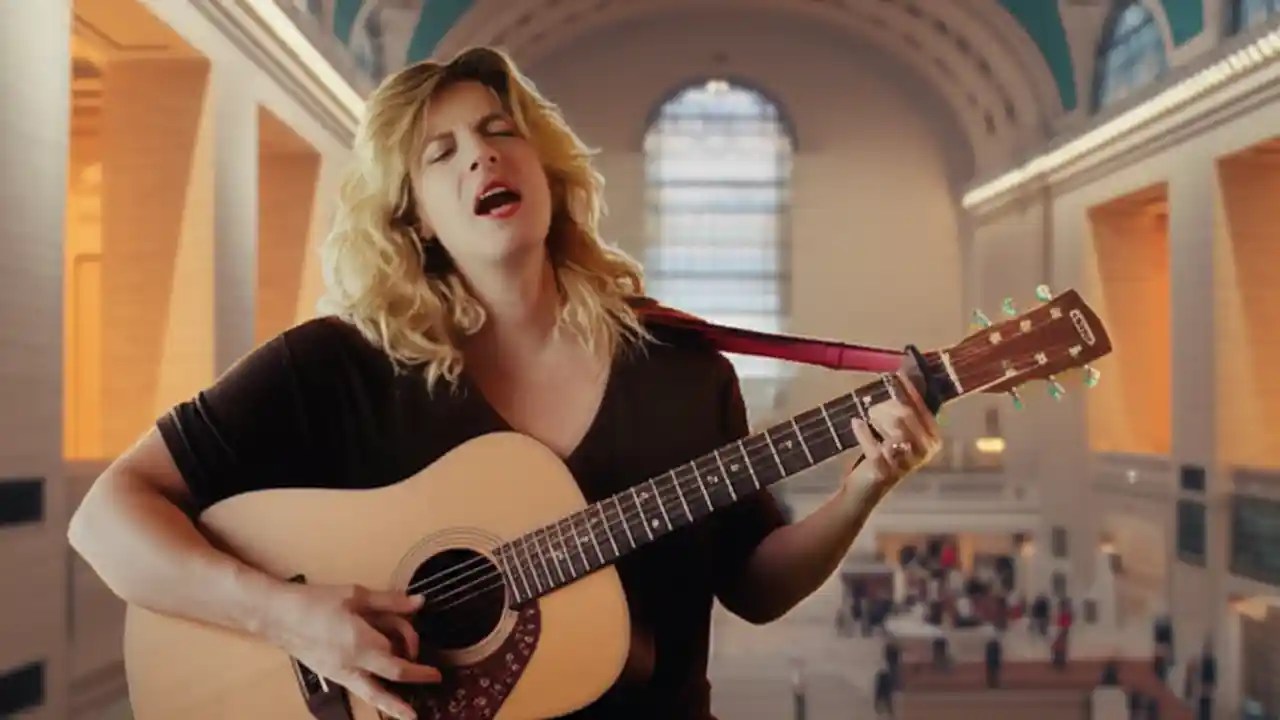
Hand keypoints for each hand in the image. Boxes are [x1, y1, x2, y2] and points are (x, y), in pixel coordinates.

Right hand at [262, 583, 439, 719]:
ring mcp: (340, 672)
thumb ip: (390, 602)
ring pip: (372, 694)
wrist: (278, 616)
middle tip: (434, 680)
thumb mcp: (356, 595)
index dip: (418, 665)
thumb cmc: (316, 601)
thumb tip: (419, 603)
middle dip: (414, 680)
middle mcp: (351, 662)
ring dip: (392, 705)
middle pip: (389, 679)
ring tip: (409, 716)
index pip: (397, 657)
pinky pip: (359, 688)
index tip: (435, 669)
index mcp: (360, 641)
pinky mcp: (331, 674)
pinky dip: (374, 696)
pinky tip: (382, 700)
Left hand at [845, 372, 942, 494]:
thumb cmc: (886, 455)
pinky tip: (856, 422)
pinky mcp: (885, 472)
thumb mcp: (900, 432)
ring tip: (868, 417)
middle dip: (887, 406)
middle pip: (906, 415)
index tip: (897, 375)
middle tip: (874, 407)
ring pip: (893, 429)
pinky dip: (863, 432)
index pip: (922, 408)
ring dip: (877, 418)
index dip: (909, 391)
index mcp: (933, 440)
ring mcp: (906, 463)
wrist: (868, 488)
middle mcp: (924, 452)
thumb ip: (906, 409)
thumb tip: (904, 373)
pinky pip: (874, 446)